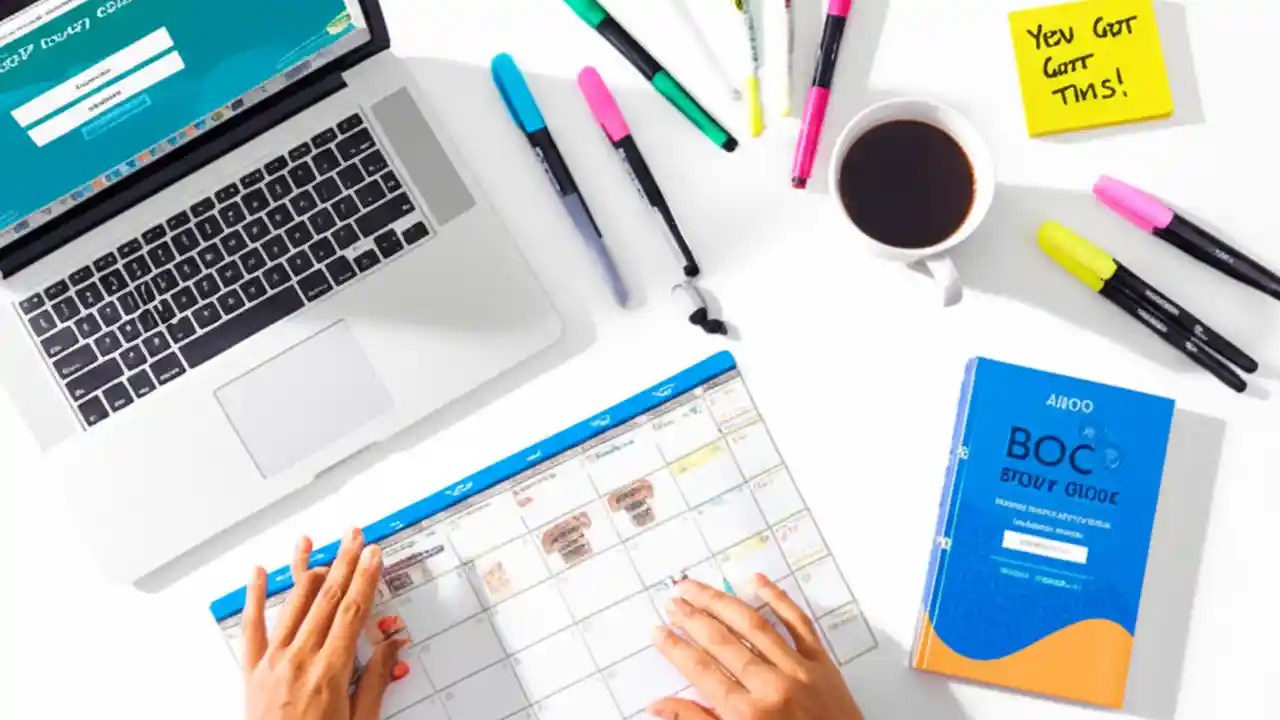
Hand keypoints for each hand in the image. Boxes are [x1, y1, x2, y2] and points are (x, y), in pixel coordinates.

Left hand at [243, 531, 410, 719]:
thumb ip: (375, 680)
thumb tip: (392, 645)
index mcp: (329, 672)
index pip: (352, 612)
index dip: (365, 578)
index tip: (373, 554)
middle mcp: (299, 661)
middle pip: (326, 599)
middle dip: (343, 563)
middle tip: (354, 537)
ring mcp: (272, 663)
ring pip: (293, 605)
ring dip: (307, 570)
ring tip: (316, 544)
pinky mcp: (251, 672)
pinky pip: (252, 627)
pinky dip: (255, 596)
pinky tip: (261, 573)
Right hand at [650, 575, 862, 719]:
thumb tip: (658, 705)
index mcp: (747, 716)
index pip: (701, 671)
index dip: (675, 648)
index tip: (658, 631)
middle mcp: (771, 687)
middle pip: (722, 642)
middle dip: (692, 618)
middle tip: (673, 600)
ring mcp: (799, 670)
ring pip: (753, 625)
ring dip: (721, 601)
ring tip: (697, 587)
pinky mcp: (822, 662)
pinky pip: (797, 622)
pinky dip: (777, 598)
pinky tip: (756, 580)